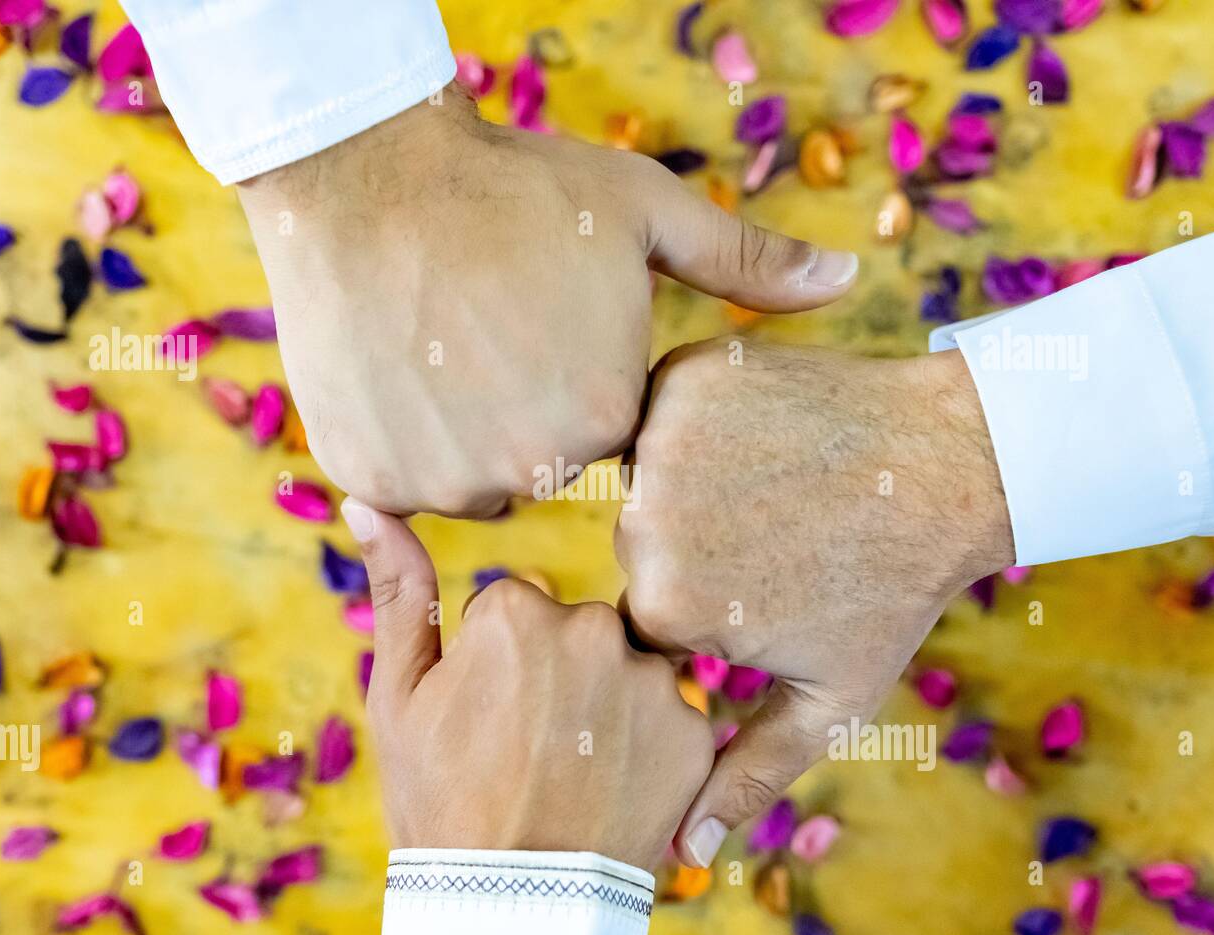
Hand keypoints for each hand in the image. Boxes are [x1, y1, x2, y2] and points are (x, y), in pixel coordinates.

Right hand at [239, 84, 857, 517]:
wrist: (363, 175)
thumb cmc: (514, 191)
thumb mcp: (646, 213)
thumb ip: (748, 265)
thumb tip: (851, 280)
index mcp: (607, 415)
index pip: (606, 429)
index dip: (571, 370)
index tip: (540, 320)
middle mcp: (533, 468)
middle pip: (540, 464)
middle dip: (520, 411)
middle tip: (486, 328)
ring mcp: (444, 480)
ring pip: (470, 478)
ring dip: (459, 432)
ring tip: (438, 343)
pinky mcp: (370, 477)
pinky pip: (401, 479)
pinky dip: (397, 437)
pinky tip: (395, 366)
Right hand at [342, 499, 712, 871]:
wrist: (513, 906)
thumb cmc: (441, 800)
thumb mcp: (399, 697)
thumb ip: (399, 590)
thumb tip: (367, 502)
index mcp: (517, 610)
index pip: (515, 611)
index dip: (495, 666)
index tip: (486, 718)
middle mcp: (595, 629)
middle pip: (577, 633)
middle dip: (557, 676)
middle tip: (531, 748)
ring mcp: (654, 682)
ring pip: (628, 670)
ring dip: (608, 706)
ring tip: (574, 770)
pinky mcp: (697, 733)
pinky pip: (673, 716)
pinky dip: (651, 744)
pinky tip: (618, 783)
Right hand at [615, 341, 1014, 866]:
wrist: (951, 464)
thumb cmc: (891, 589)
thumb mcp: (825, 700)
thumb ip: (744, 773)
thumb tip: (680, 852)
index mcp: (668, 605)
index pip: (652, 615)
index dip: (713, 605)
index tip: (773, 582)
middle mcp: (645, 523)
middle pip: (644, 545)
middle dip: (699, 545)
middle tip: (784, 532)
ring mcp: (663, 440)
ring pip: (648, 476)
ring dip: (694, 481)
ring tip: (778, 482)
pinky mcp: (686, 376)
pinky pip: (661, 407)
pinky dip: (700, 417)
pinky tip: (767, 432)